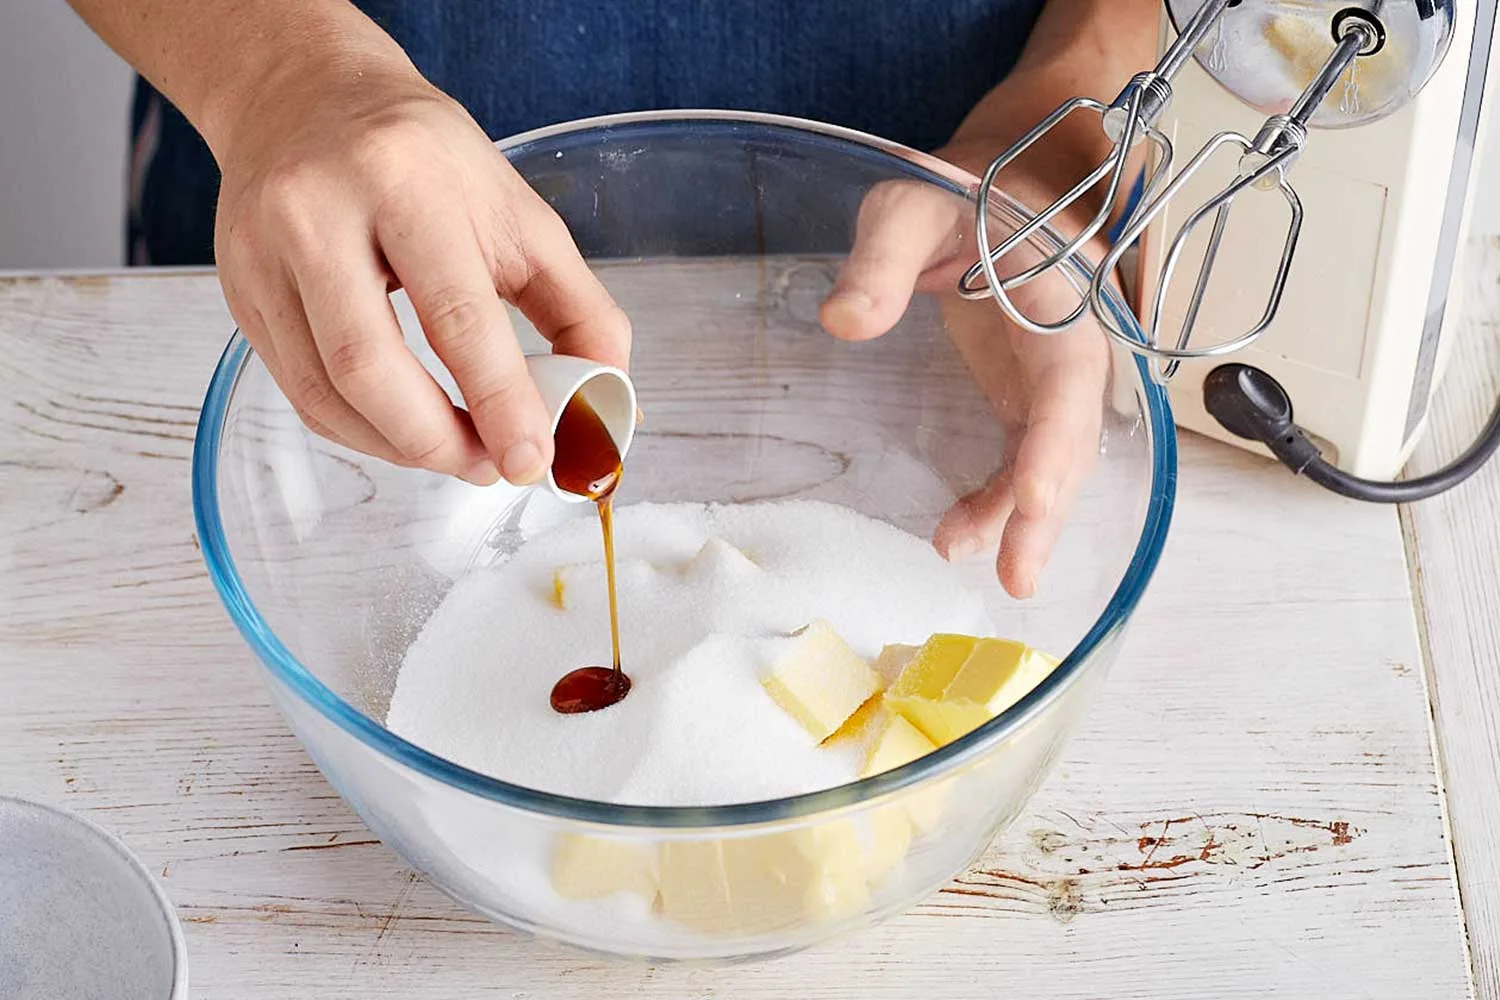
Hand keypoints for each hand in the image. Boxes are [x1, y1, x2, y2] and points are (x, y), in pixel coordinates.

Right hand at [212, 57, 629, 485]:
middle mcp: (318, 211)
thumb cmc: (427, 160)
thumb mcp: (520, 213)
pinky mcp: (239, 292)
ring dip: (401, 448)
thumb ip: (578, 308)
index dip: (498, 400)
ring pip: (326, 393)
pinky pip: (301, 393)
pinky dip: (363, 432)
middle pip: (369, 366)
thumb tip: (608, 404)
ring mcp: (264, 254)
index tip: (533, 458)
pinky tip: (406, 432)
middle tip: (492, 467)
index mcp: (405, 179)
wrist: (307, 95)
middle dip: (440, 441)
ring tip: (459, 454)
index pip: (454, 313)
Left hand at [820, 139, 1112, 598]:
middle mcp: (1071, 343)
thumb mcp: (909, 203)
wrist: (1000, 186)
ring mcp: (1052, 376)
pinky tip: (961, 534)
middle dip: (1047, 507)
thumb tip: (843, 320)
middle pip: (1072, 435)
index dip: (1055, 439)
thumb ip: (882, 255)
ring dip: (1022, 518)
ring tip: (977, 562)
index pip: (1066, 374)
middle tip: (1017, 573)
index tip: (1035, 497)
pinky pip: (1025, 457)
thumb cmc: (959, 193)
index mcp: (1059, 293)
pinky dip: (1001, 501)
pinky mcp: (1027, 395)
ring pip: (1054, 458)